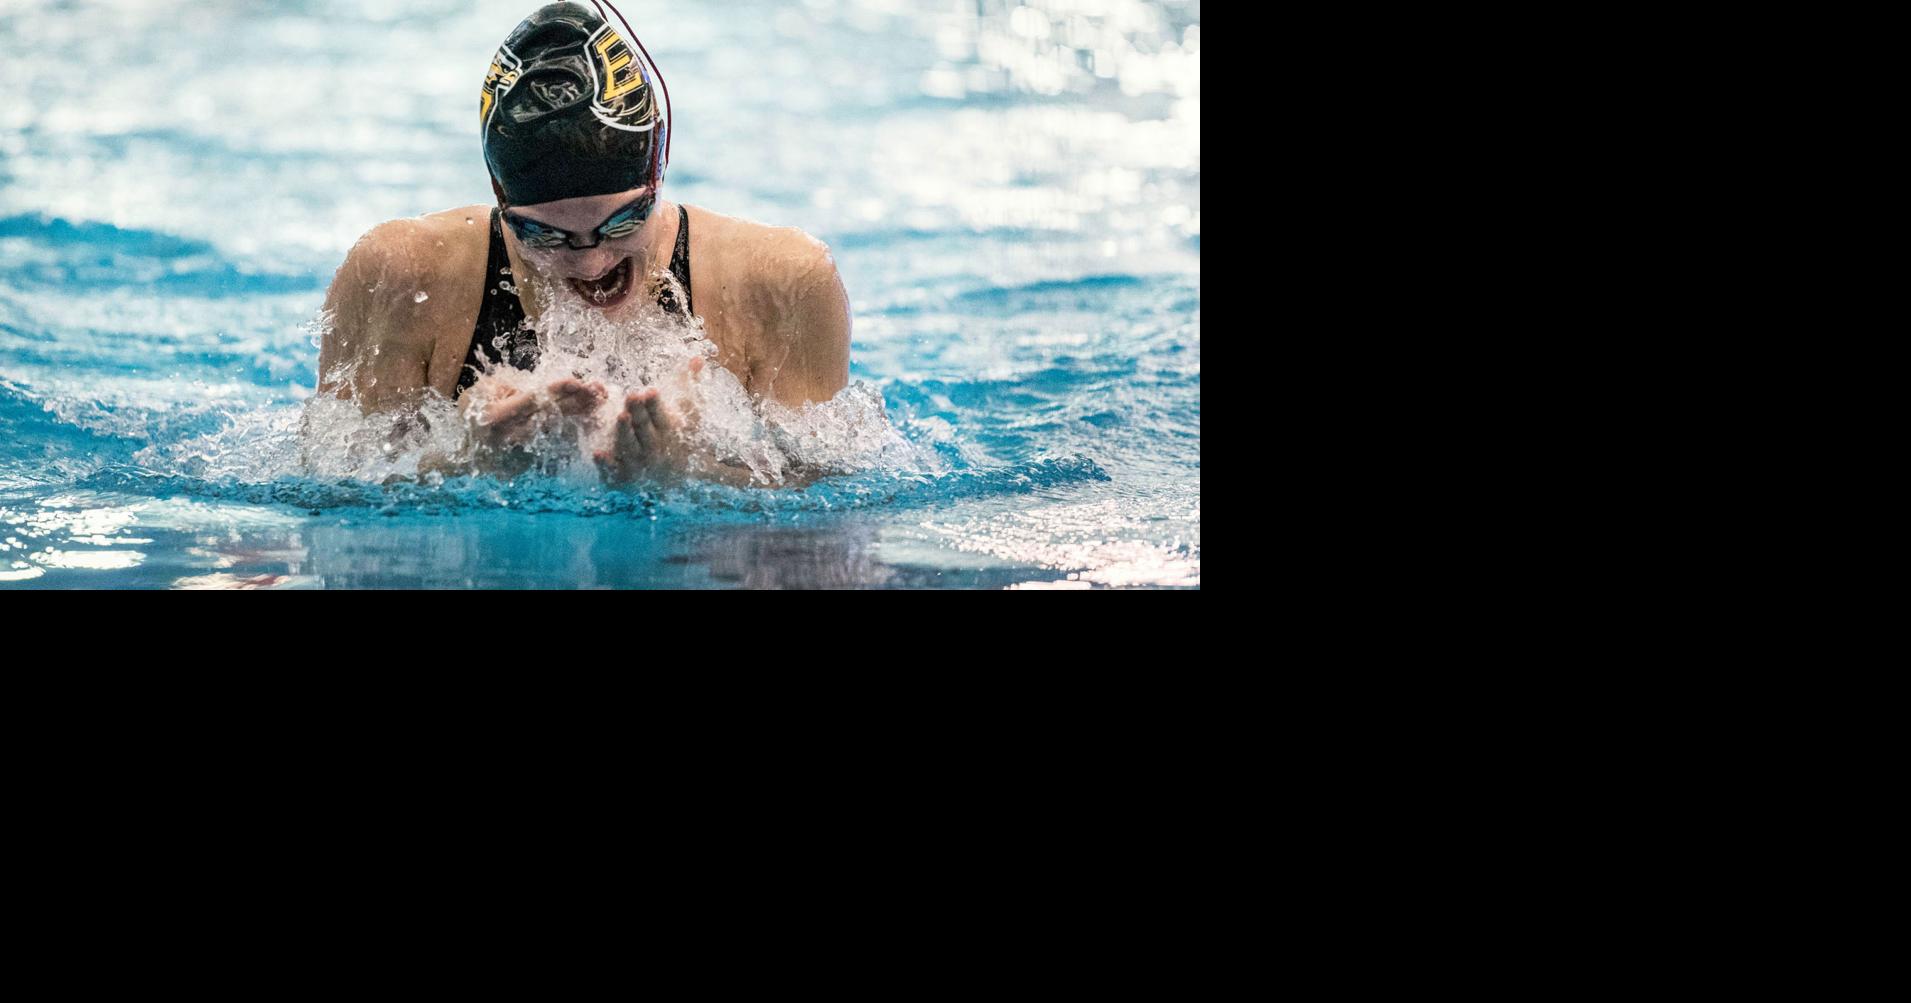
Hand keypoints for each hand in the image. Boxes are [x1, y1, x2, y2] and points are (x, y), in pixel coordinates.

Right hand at [465, 375, 606, 450]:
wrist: (462, 450)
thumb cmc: (474, 410)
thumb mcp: (486, 389)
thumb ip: (514, 386)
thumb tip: (547, 389)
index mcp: (495, 416)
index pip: (534, 399)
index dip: (559, 389)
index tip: (580, 382)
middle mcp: (509, 437)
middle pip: (550, 415)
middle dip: (577, 401)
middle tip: (599, 390)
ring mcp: (519, 452)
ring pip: (556, 431)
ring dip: (578, 416)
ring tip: (598, 402)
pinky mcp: (527, 462)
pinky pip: (553, 444)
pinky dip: (572, 432)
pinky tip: (588, 420)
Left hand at [594, 358, 704, 483]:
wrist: (679, 475)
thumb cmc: (681, 435)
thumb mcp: (690, 411)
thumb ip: (691, 383)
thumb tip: (698, 357)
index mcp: (667, 430)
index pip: (661, 415)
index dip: (655, 404)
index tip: (651, 391)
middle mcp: (655, 447)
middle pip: (645, 429)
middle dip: (639, 414)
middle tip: (632, 396)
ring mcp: (640, 463)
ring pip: (630, 448)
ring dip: (624, 434)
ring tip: (621, 417)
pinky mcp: (626, 476)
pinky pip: (616, 472)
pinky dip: (607, 466)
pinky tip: (597, 454)